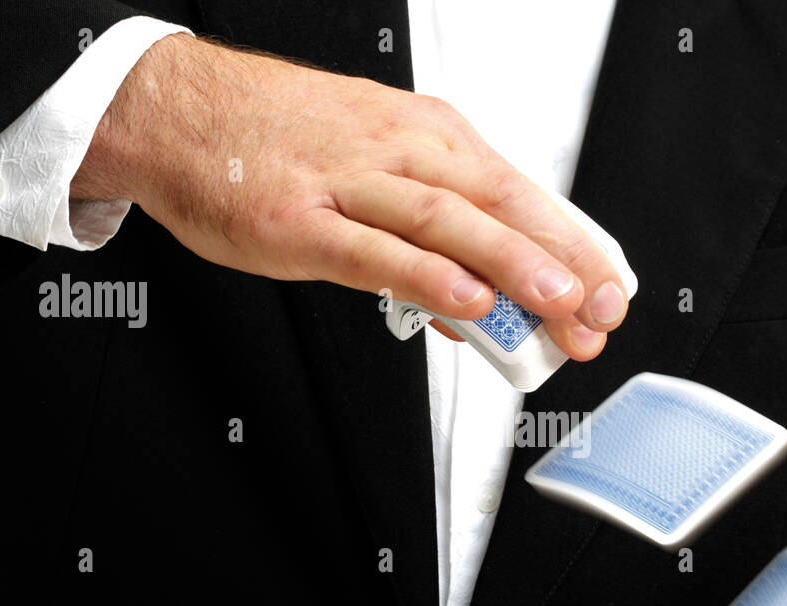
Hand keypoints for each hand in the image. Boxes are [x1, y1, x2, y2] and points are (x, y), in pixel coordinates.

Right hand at [71, 34, 629, 359]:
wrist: (177, 110)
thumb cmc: (279, 139)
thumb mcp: (372, 165)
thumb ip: (429, 240)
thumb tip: (482, 305)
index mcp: (426, 136)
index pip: (521, 192)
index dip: (573, 245)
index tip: (609, 290)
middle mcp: (399, 150)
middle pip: (499, 204)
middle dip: (560, 262)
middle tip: (600, 312)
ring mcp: (348, 183)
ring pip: (447, 221)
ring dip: (510, 262)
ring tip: (558, 303)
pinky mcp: (299, 222)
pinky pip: (372, 251)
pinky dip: (424, 275)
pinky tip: (465, 300)